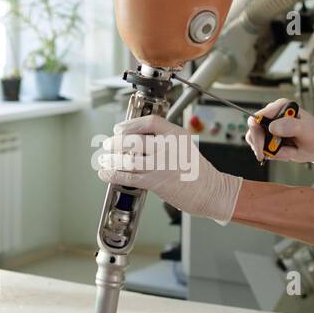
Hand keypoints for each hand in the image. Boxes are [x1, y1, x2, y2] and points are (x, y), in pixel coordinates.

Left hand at [96, 114, 242, 224]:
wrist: (210, 191)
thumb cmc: (197, 170)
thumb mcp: (184, 144)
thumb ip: (164, 139)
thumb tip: (138, 137)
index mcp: (176, 135)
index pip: (150, 122)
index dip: (131, 124)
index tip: (120, 129)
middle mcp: (168, 148)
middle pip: (134, 140)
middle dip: (115, 143)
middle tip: (108, 145)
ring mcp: (161, 165)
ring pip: (128, 159)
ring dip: (111, 160)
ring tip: (104, 160)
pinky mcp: (156, 182)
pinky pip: (129, 177)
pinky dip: (114, 174)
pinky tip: (106, 173)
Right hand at [245, 98, 313, 167]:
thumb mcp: (306, 131)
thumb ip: (290, 126)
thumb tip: (273, 127)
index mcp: (282, 106)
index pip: (259, 116)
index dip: (257, 132)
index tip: (262, 147)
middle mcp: (274, 115)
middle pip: (254, 130)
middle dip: (263, 145)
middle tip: (270, 155)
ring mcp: (271, 127)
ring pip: (256, 140)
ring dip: (270, 151)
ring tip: (288, 152)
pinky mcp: (271, 138)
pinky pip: (262, 148)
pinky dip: (274, 155)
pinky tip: (288, 153)